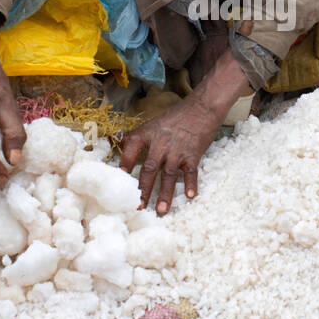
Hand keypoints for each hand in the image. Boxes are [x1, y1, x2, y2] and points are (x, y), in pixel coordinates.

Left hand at [119, 46, 251, 213]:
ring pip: (169, 174)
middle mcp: (160, 143)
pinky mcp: (193, 153)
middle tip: (137, 207)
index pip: (130, 149)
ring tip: (161, 211)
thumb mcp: (152, 124)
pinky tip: (190, 196)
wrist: (201, 107)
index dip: (123, 165)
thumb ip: (137, 138)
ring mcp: (177, 149)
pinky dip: (191, 184)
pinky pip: (191, 171)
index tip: (117, 181)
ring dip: (165, 194)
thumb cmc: (175, 118)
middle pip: (149, 168)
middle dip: (143, 190)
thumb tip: (118, 145)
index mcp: (147, 134)